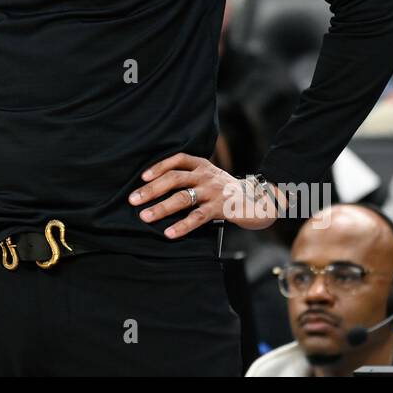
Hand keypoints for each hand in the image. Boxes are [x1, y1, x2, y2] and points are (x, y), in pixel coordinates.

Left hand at [130, 153, 280, 235]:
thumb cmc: (226, 190)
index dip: (158, 167)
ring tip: (145, 216)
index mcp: (202, 165)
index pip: (177, 159)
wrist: (258, 200)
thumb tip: (155, 186)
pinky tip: (169, 233)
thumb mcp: (209, 176)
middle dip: (151, 189)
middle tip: (134, 200)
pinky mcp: (220, 208)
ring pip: (183, 198)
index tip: (142, 177)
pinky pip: (197, 217)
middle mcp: (206, 175)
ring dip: (161, 207)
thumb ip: (190, 177)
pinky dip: (182, 225)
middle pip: (174, 178)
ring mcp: (213, 192)